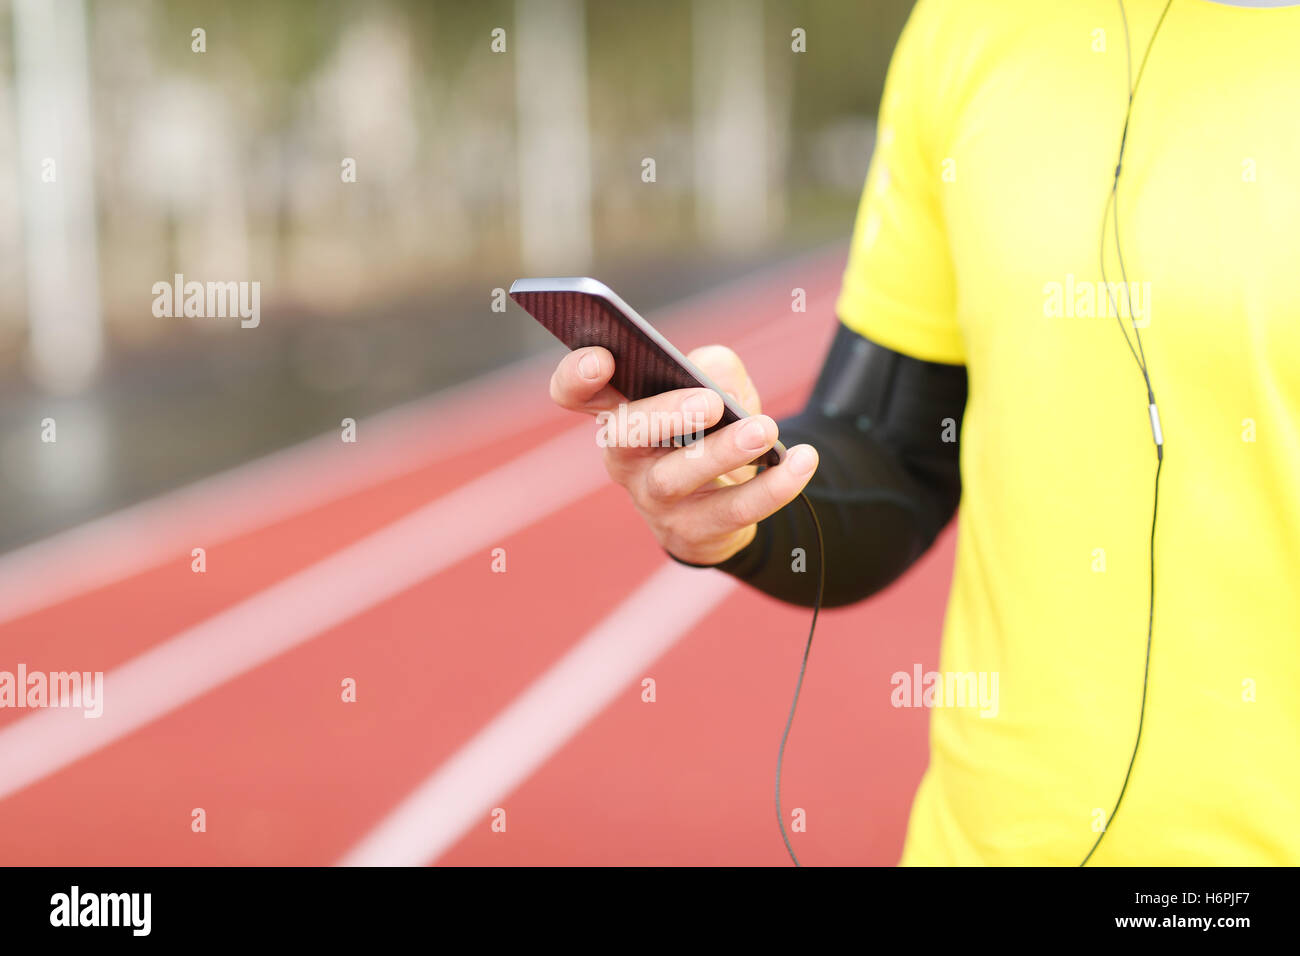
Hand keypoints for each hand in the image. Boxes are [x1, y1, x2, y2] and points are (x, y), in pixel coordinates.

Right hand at [549, 344, 818, 564]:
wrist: (734, 499)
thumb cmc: (712, 428)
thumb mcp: (717, 385)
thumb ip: (715, 367)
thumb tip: (717, 382)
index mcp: (618, 411)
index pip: (575, 394)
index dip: (576, 376)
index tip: (603, 358)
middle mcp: (625, 457)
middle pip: (625, 435)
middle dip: (664, 415)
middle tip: (709, 402)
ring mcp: (653, 500)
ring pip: (675, 478)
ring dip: (720, 453)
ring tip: (764, 430)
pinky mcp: (691, 532)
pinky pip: (731, 511)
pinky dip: (773, 486)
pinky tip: (803, 461)